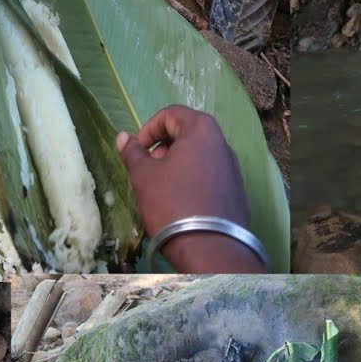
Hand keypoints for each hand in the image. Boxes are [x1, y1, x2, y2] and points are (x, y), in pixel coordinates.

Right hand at [117, 105, 260, 271]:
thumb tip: (123, 137)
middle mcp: (222, 143)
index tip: (138, 151)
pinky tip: (182, 202)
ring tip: (163, 188)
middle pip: (188, 132)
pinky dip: (193, 180)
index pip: (171, 113)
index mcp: (201, 130)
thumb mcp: (144, 176)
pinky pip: (210, 175)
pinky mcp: (236, 190)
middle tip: (149, 169)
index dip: (149, 128)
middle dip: (163, 146)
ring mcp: (233, 168)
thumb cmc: (172, 203)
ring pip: (199, 155)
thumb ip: (133, 152)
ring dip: (178, 164)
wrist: (210, 247)